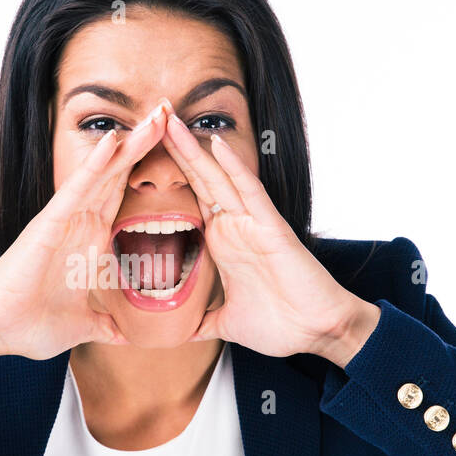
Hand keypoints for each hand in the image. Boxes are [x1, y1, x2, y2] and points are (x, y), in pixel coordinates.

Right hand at [0, 102, 172, 360]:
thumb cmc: (32, 324)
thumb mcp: (86, 325)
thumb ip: (106, 324)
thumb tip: (126, 335)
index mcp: (92, 244)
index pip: (126, 199)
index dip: (147, 174)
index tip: (173, 154)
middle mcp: (81, 225)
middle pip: (119, 176)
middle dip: (145, 145)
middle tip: (169, 113)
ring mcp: (67, 220)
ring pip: (104, 174)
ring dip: (130, 145)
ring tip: (156, 115)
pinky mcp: (50, 223)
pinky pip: (77, 189)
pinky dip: (96, 165)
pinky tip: (114, 142)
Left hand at [159, 111, 380, 367]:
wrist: (318, 334)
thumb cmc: (280, 325)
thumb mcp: (226, 322)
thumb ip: (201, 320)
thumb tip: (177, 331)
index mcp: (221, 243)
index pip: (187, 202)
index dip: (165, 180)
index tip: (137, 159)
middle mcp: (234, 227)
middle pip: (198, 181)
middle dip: (174, 152)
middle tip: (149, 120)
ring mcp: (252, 225)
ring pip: (219, 179)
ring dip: (195, 150)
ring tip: (170, 121)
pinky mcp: (272, 229)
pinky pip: (250, 193)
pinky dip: (234, 169)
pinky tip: (217, 145)